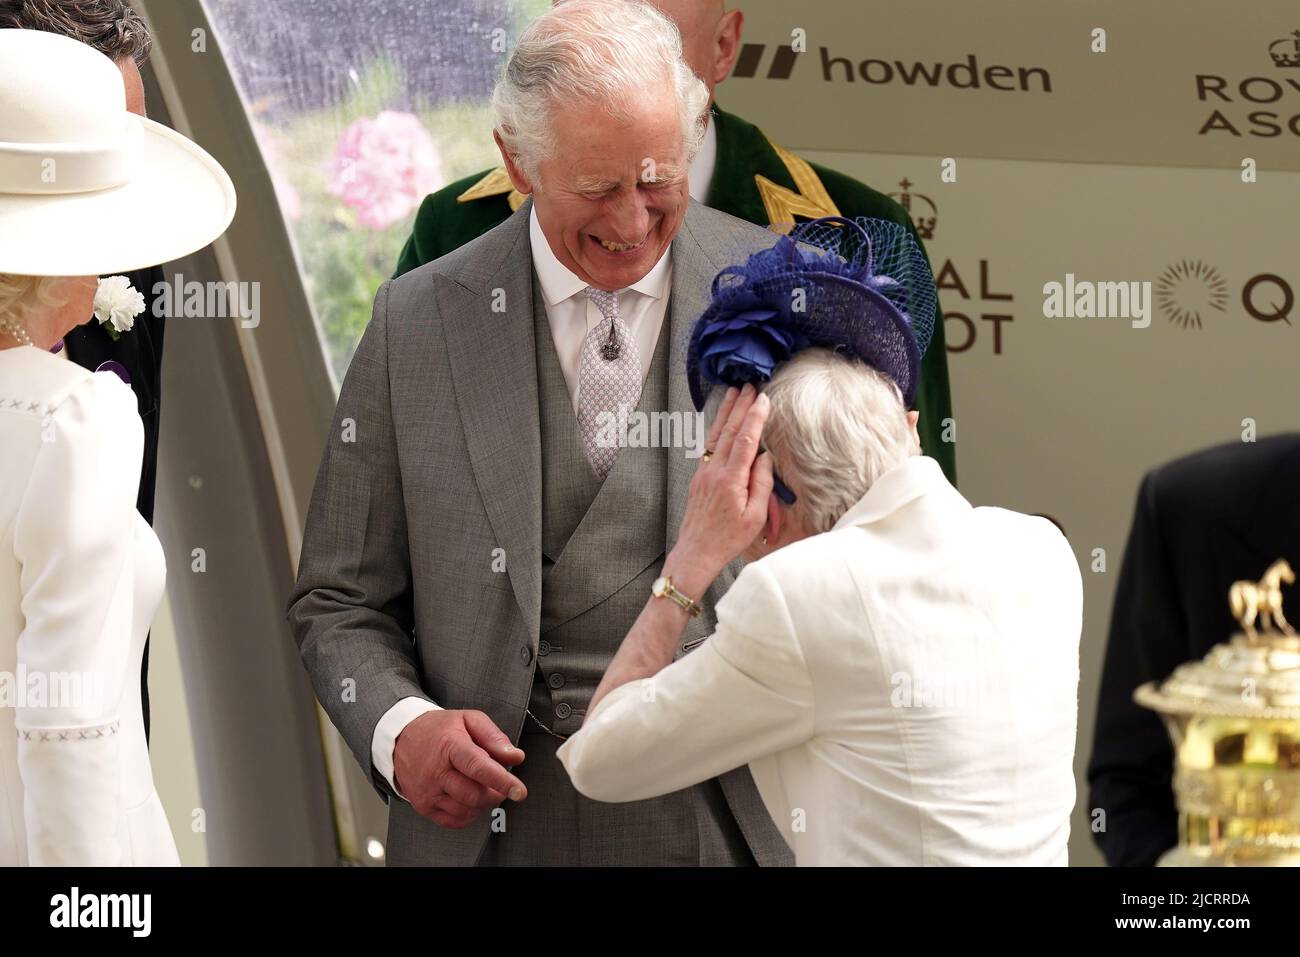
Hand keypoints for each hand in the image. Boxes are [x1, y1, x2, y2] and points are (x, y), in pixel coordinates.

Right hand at [393, 709, 526, 828]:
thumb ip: (494, 737)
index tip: (520, 792)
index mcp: (450, 746)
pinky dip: (470, 814)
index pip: (479, 767)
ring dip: (483, 804)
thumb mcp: (468, 720)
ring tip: (483, 787)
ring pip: (466, 810)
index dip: (502, 781)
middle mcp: (436, 772)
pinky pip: (454, 821)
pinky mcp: (424, 806)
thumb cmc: (439, 729)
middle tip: (500, 784)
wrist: (401, 738)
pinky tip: (470, 799)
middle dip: (496, 794)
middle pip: (474, 795)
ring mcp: (428, 792)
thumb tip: (516, 757)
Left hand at [672, 385, 773, 584]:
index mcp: (731, 480)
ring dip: (726, 412)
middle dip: (740, 406)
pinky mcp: (698, 477)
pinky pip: (710, 446)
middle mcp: (714, 471)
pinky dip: (717, 427)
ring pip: (716, 435)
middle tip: (749, 385)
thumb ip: (762, 483)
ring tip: (733, 392)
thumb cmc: (728, 539)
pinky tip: (722, 419)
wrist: (696, 552)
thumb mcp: (754, 517)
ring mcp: (703, 472)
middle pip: (728, 431)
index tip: (763, 399)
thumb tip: (765, 456)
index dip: (755, 417)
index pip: (745, 440)